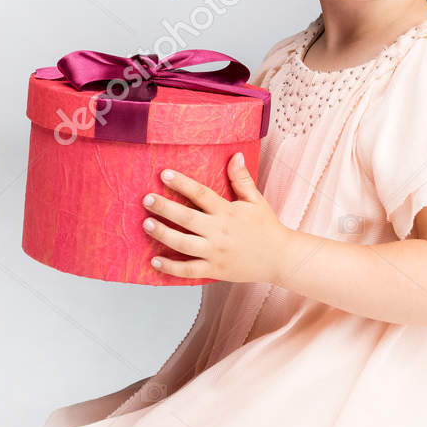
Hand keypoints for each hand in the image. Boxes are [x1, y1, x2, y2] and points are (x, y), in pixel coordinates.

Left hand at [142, 153, 291, 283]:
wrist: (281, 259)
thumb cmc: (267, 228)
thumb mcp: (256, 200)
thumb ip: (241, 179)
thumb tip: (236, 155)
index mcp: (227, 212)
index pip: (201, 194)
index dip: (182, 183)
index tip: (164, 174)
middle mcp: (219, 232)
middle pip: (186, 218)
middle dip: (164, 208)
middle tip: (146, 199)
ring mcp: (215, 252)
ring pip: (183, 244)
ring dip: (163, 234)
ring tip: (146, 224)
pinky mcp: (214, 270)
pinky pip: (188, 270)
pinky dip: (170, 267)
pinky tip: (154, 261)